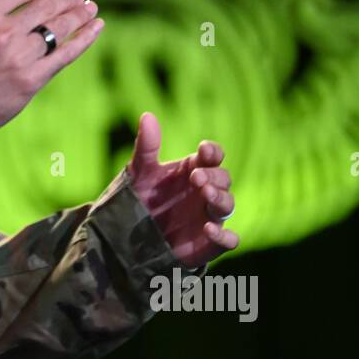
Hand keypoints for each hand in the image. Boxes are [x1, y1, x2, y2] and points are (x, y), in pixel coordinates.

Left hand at [127, 112, 237, 268]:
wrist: (130, 236)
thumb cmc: (141, 197)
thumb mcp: (140, 171)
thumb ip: (147, 146)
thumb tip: (148, 115)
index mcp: (194, 169)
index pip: (213, 156)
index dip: (213, 152)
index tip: (204, 150)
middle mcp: (206, 191)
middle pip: (224, 178)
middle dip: (214, 176)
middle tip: (197, 177)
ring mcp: (209, 216)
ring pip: (228, 205)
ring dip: (220, 198)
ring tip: (205, 193)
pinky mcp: (209, 243)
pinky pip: (228, 240)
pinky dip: (224, 235)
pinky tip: (208, 229)